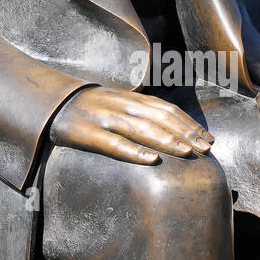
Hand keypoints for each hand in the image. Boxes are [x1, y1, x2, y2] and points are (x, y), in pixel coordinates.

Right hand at [49, 87, 213, 164]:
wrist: (52, 103)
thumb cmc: (91, 108)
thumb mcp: (117, 102)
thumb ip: (140, 111)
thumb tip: (172, 127)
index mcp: (130, 98)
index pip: (166, 109)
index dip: (189, 123)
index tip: (207, 138)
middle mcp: (120, 105)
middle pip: (159, 118)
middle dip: (185, 133)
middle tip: (205, 149)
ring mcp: (104, 119)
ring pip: (141, 129)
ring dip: (167, 140)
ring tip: (188, 152)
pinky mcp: (88, 134)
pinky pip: (114, 144)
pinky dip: (134, 152)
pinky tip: (152, 160)